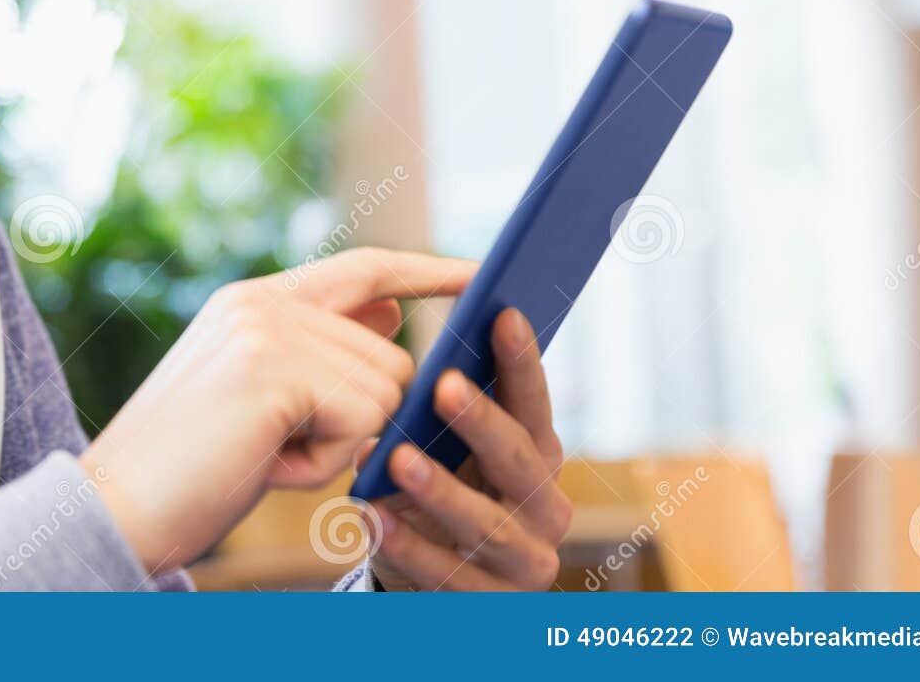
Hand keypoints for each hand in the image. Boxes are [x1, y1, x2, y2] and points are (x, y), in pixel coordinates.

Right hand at [82, 248, 477, 574]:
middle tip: (279, 448)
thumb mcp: (260, 400)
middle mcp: (261, 301)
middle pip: (389, 355)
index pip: (363, 268)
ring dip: (339, 444)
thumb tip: (394, 324)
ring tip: (266, 454)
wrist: (114, 507)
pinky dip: (324, 462)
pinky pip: (362, 420)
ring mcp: (267, 328)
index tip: (478, 274)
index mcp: (253, 300)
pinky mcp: (275, 368)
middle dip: (358, 420)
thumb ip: (319, 354)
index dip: (424, 272)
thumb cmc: (189, 469)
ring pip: (384, 390)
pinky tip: (267, 464)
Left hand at [354, 308, 571, 590]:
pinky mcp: (491, 606)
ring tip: (396, 458)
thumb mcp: (445, 450)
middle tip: (440, 383)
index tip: (503, 314)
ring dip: (440, 490)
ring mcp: (526, 562)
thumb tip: (397, 349)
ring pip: (487, 526)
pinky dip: (408, 546)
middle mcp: (546, 508)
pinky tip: (372, 517)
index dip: (522, 361)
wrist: (434, 580)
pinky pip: (448, 576)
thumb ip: (438, 410)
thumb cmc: (438, 490)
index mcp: (539, 457)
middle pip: (519, 461)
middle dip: (481, 421)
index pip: (534, 403)